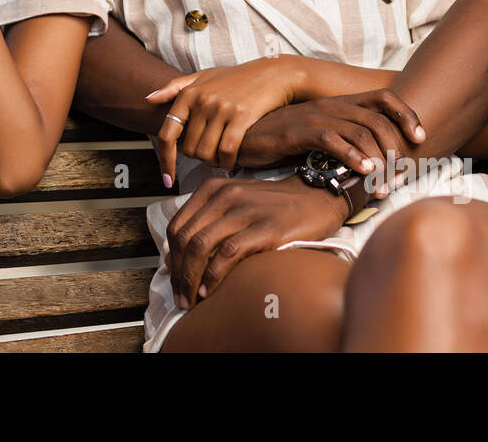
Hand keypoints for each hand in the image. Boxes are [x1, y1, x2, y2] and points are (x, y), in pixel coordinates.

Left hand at [144, 57, 304, 186]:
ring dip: (213, 162)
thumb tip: (147, 99)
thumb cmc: (236, 77)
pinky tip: (231, 161)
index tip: (167, 179)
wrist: (272, 74)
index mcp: (189, 94)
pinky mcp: (241, 116)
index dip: (165, 160)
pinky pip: (227, 150)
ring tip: (221, 158)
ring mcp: (221, 108)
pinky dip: (227, 162)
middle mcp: (202, 100)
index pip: (167, 134)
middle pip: (189, 149)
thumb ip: (174, 87)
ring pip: (207, 152)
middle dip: (199, 158)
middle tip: (210, 155)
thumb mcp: (203, 76)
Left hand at [165, 175, 347, 309]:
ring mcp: (244, 211)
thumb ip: (208, 221)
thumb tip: (178, 257)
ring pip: (200, 246)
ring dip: (191, 278)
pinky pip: (227, 253)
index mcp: (212, 189)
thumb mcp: (235, 202)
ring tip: (192, 298)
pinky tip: (210, 290)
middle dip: (178, 273)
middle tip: (180, 296)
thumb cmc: (274, 205)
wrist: (316, 198)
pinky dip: (213, 275)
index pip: (177, 226)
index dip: (171, 256)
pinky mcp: (265, 228)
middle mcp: (224, 196)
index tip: (172, 278)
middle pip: (185, 239)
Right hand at [236, 90, 425, 195]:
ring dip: (378, 159)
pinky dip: (352, 156)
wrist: (243, 136)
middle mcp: (331, 104)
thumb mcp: (320, 135)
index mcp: (340, 103)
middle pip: (378, 118)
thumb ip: (345, 139)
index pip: (384, 97)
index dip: (407, 114)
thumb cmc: (285, 140)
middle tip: (403, 174)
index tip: (421, 138)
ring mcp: (314, 115)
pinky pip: (332, 140)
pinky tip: (363, 172)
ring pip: (360, 131)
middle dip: (396, 147)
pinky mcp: (297, 131)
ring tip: (384, 183)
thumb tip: (380, 158)